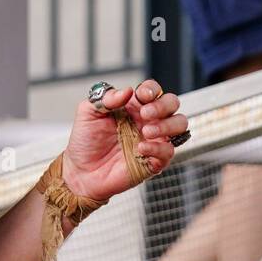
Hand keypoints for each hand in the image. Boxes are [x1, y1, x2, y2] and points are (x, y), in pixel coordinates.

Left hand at [60, 78, 188, 203]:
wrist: (81, 171)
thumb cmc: (85, 141)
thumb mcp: (88, 113)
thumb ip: (105, 98)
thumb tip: (127, 91)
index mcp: (132, 106)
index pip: (152, 90)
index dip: (151, 89)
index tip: (142, 95)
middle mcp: (146, 120)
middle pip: (172, 104)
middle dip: (163, 105)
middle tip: (145, 114)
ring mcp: (153, 140)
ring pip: (179, 125)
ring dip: (167, 125)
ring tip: (146, 131)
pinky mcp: (154, 160)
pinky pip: (168, 151)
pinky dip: (158, 148)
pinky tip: (141, 148)